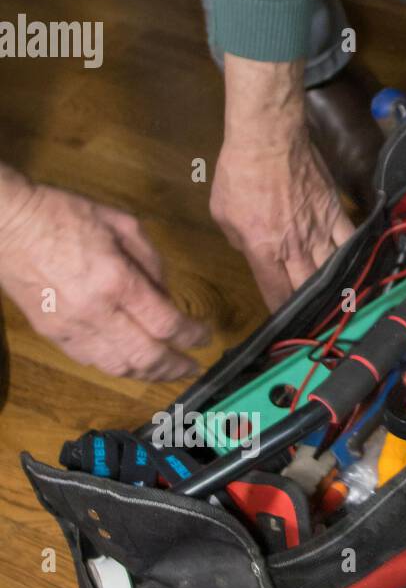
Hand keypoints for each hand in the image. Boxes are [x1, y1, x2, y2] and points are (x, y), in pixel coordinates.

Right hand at [0, 168, 208, 380]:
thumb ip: (152, 261)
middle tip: (193, 366)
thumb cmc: (62, 214)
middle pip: (147, 356)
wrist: (4, 222)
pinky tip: (133, 363)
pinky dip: (119, 367)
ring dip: (150, 373)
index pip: (166, 323)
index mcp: (115, 280)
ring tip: (168, 370)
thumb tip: (167, 297)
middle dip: (176, 366)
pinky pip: (93, 361)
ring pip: (120, 367)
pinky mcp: (53, 333)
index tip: (204, 337)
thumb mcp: (121, 223)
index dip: (192, 336)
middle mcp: (95, 311)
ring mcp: (71, 327)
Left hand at [211, 55, 352, 309]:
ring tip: (345, 314)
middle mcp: (295, 248)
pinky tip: (362, 278)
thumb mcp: (222, 213)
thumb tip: (254, 253)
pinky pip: (350, 246)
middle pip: (308, 292)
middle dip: (313, 315)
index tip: (287, 331)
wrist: (268, 137)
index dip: (283, 318)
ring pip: (333, 274)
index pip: (276, 295)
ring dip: (338, 296)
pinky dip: (356, 264)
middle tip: (320, 332)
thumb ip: (240, 242)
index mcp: (264, 251)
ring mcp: (319, 233)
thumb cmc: (239, 171)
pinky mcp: (335, 215)